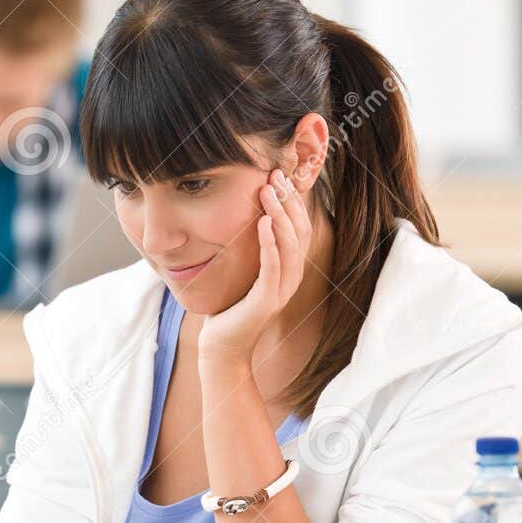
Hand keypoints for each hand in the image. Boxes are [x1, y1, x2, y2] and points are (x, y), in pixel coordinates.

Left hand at [198, 168, 311, 367]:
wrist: (222, 348)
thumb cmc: (230, 309)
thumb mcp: (244, 273)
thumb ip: (252, 251)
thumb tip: (247, 217)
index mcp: (288, 270)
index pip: (299, 228)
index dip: (292, 201)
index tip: (279, 175)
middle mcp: (291, 278)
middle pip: (299, 231)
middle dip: (288, 200)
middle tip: (275, 174)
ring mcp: (281, 291)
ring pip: (289, 245)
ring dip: (279, 214)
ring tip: (267, 191)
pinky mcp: (267, 301)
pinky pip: (272, 266)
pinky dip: (270, 242)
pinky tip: (264, 222)